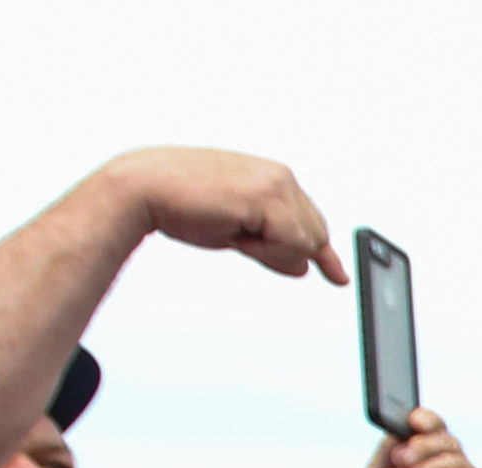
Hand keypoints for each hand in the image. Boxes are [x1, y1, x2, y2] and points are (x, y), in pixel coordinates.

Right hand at [98, 147, 344, 282]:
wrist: (145, 188)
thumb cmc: (182, 204)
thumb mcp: (237, 232)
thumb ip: (272, 247)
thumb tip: (303, 267)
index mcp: (274, 179)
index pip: (311, 222)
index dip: (321, 253)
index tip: (337, 276)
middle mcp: (280, 177)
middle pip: (313, 236)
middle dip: (282, 252)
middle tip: (239, 238)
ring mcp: (276, 184)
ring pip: (305, 242)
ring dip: (269, 251)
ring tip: (232, 230)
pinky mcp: (267, 197)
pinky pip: (289, 242)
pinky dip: (265, 249)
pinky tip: (236, 233)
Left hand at [367, 409, 481, 467]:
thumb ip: (387, 449)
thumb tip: (400, 434)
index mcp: (430, 449)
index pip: (433, 423)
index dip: (425, 419)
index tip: (411, 421)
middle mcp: (451, 458)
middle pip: (442, 437)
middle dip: (419, 446)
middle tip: (401, 459)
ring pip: (449, 458)